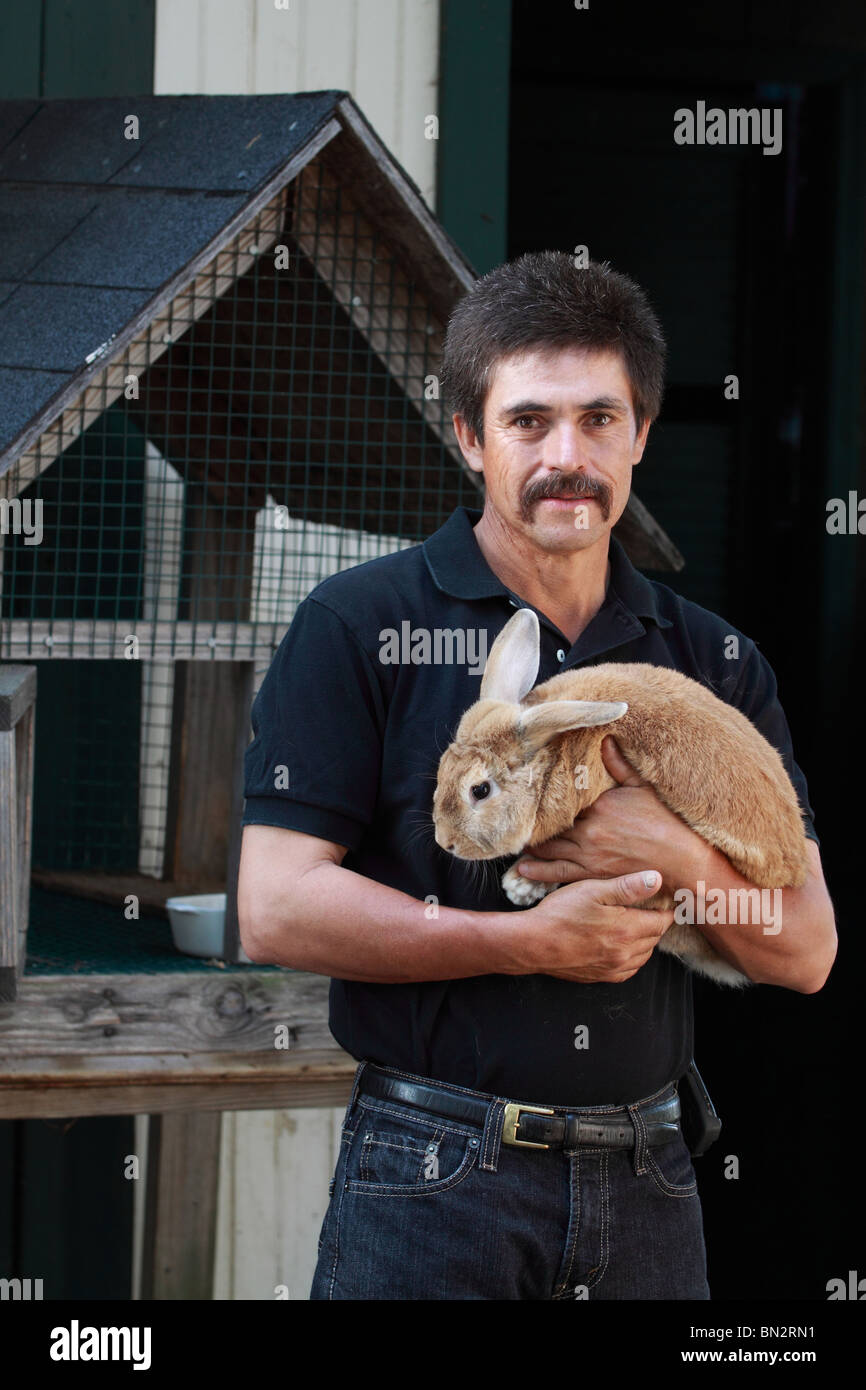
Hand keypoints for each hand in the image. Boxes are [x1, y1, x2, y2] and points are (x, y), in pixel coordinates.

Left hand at [515, 736, 709, 893]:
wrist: (681, 859)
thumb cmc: (665, 822)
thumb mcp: (643, 787)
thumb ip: (620, 765)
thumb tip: (606, 739)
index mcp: (599, 805)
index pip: (562, 801)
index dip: (544, 799)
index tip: (527, 792)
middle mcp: (589, 830)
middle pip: (551, 825)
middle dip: (533, 823)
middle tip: (512, 817)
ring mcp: (589, 855)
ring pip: (549, 849)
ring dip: (531, 846)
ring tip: (514, 841)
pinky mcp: (592, 875)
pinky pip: (558, 873)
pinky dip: (538, 871)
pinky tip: (522, 868)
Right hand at [517, 868, 674, 982]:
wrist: (533, 944)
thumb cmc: (560, 913)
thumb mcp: (593, 891)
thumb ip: (627, 886)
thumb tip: (657, 879)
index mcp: (627, 929)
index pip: (661, 921)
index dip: (668, 910)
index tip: (671, 902)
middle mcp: (625, 953)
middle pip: (654, 938)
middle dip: (656, 924)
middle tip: (654, 910)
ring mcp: (613, 967)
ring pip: (643, 955)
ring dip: (645, 941)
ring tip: (639, 926)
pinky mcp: (601, 977)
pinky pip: (629, 969)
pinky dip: (633, 958)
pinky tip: (624, 947)